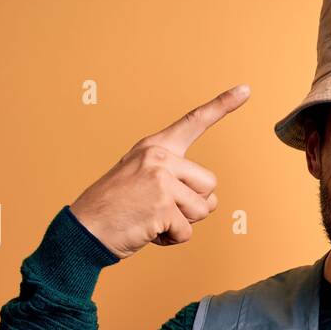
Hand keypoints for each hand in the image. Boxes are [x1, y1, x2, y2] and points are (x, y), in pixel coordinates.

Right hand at [69, 84, 250, 257]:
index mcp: (154, 146)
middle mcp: (159, 158)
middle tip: (161, 207)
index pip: (194, 121)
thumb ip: (174, 178)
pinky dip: (171, 239)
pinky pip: (187, 232)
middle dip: (193, 204)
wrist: (84, 229)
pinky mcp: (162, 207)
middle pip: (209, 184)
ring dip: (183, 223)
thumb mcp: (140, 178)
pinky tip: (149, 231)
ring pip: (203, 209)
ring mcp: (161, 180)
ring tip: (153, 218)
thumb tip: (211, 200)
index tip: (245, 90)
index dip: (222, 105)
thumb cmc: (115, 207)